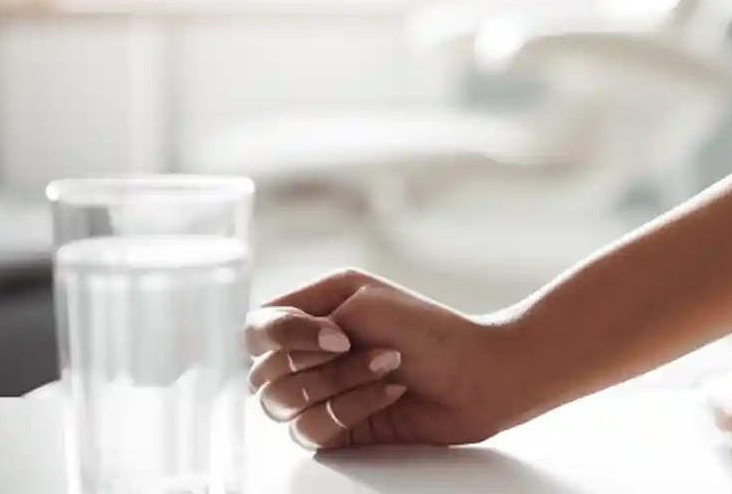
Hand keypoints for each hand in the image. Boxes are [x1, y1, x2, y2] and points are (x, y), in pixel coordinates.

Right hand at [245, 268, 531, 449]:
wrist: (476, 372)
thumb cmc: (427, 328)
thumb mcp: (360, 301)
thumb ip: (301, 321)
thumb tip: (264, 360)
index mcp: (312, 313)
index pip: (255, 331)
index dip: (282, 337)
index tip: (337, 334)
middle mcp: (310, 354)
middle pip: (263, 372)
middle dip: (323, 364)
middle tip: (371, 350)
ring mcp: (321, 394)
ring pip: (283, 404)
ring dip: (341, 384)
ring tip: (388, 368)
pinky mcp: (337, 430)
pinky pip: (311, 431)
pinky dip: (353, 408)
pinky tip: (391, 394)